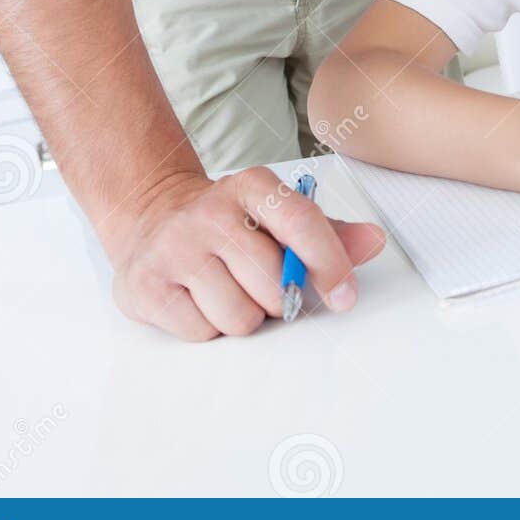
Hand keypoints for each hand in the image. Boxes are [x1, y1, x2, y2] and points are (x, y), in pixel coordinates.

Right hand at [106, 167, 385, 339]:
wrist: (153, 217)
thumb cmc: (230, 224)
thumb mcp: (277, 215)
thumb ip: (328, 232)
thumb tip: (374, 241)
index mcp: (252, 186)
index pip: (301, 222)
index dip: (329, 263)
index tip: (344, 295)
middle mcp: (210, 211)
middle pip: (273, 284)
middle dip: (278, 298)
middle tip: (260, 282)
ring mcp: (174, 247)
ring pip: (239, 317)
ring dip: (243, 316)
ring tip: (227, 289)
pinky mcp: (145, 285)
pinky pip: (202, 333)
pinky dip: (208, 327)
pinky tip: (197, 298)